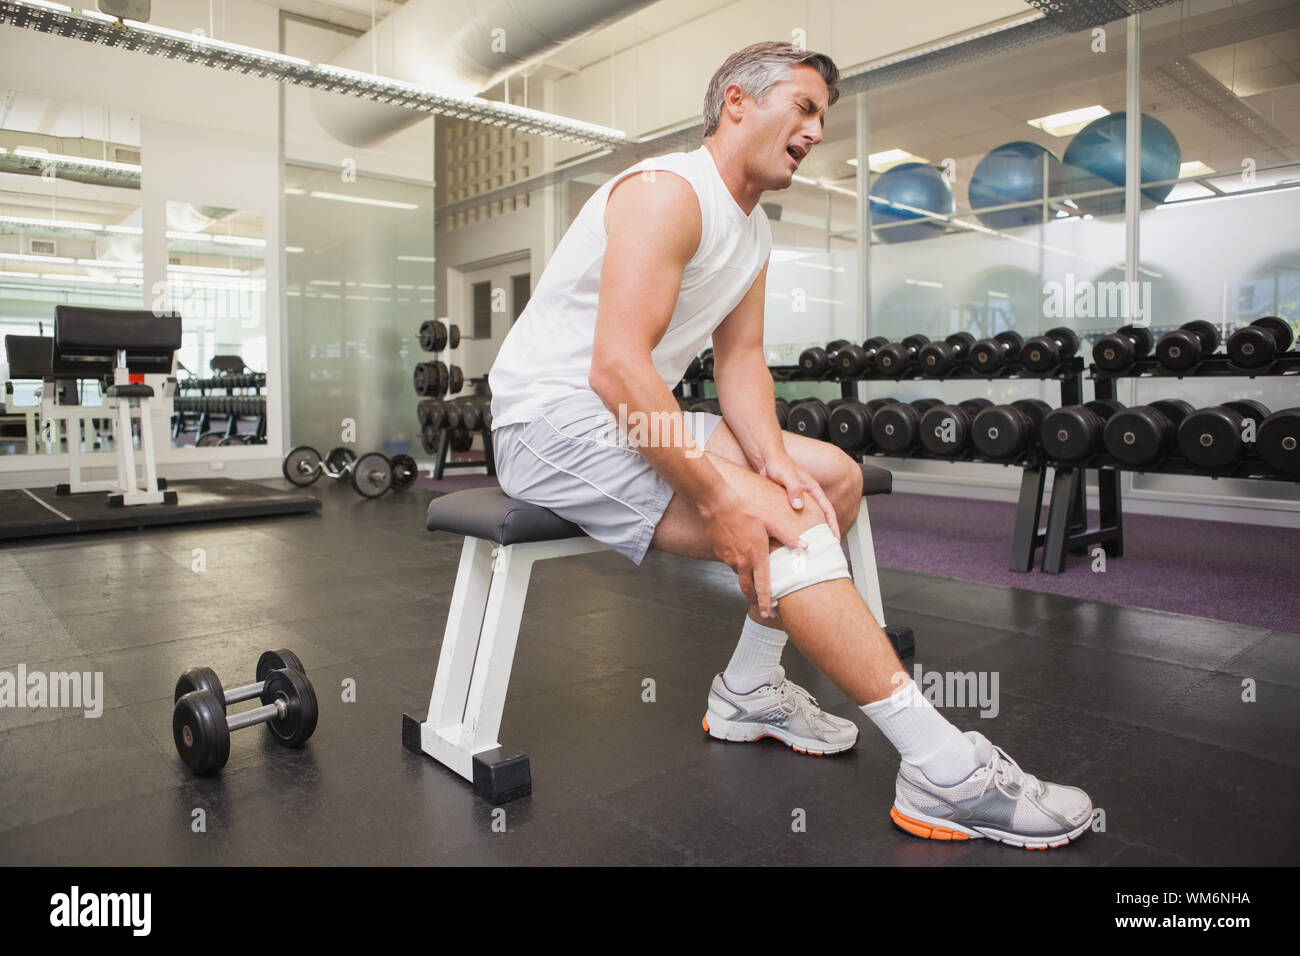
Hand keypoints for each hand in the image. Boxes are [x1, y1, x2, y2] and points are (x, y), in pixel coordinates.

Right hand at [701, 488, 805, 617]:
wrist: (715, 500)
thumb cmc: (744, 507)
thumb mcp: (771, 520)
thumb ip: (788, 535)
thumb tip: (805, 546)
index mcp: (755, 556)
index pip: (762, 586)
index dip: (765, 602)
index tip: (766, 613)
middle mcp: (740, 561)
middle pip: (746, 587)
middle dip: (753, 598)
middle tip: (758, 604)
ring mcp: (727, 556)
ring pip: (738, 573)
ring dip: (745, 579)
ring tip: (752, 580)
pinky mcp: (718, 549)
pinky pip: (730, 561)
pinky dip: (737, 564)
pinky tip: (741, 556)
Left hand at [760, 454, 840, 539]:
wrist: (766, 461)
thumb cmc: (779, 464)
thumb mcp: (788, 476)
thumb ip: (794, 490)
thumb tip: (799, 506)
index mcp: (813, 490)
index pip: (828, 511)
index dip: (833, 525)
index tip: (836, 538)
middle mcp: (808, 497)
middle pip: (820, 518)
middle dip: (825, 533)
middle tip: (825, 548)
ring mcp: (799, 501)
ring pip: (808, 520)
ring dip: (811, 533)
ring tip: (810, 547)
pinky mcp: (788, 504)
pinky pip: (795, 519)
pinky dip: (797, 529)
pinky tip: (794, 538)